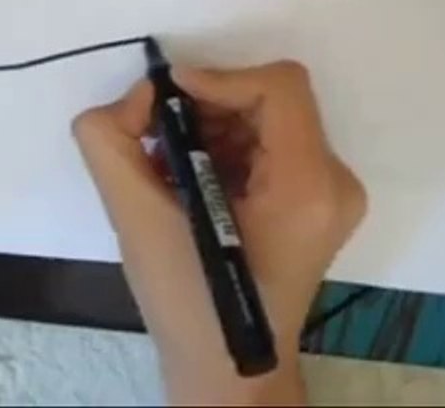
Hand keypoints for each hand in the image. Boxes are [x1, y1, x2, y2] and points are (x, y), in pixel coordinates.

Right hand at [73, 61, 365, 404]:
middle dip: (205, 107)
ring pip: (267, 119)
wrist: (228, 367)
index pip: (278, 87)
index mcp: (306, 187)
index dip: (216, 77)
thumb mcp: (136, 220)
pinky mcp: (316, 202)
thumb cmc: (190, 303)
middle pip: (270, 100)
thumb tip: (132, 98)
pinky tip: (189, 180)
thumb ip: (111, 143)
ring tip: (166, 163)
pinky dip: (224, 148)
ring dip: (210, 127)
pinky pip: (270, 145)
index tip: (164, 98)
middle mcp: (333, 182)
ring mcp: (330, 194)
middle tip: (155, 135)